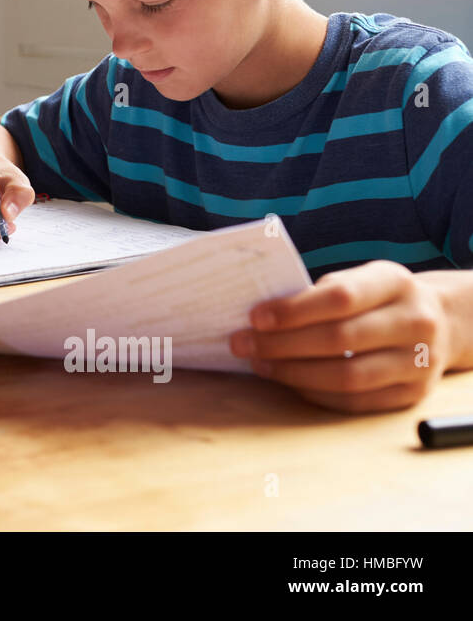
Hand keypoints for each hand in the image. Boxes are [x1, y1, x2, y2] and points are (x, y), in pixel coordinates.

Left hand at [229, 260, 457, 412]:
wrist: (440, 323)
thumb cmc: (377, 298)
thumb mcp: (359, 280)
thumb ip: (319, 294)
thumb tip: (259, 316)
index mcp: (395, 283)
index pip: (341, 298)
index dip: (294, 310)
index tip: (254, 317)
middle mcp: (414, 322)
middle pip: (339, 339)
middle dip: (282, 344)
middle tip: (242, 344)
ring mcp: (418, 362)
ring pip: (347, 376)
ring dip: (293, 373)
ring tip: (259, 364)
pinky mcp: (412, 394)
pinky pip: (355, 401)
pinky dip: (315, 393)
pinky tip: (289, 381)